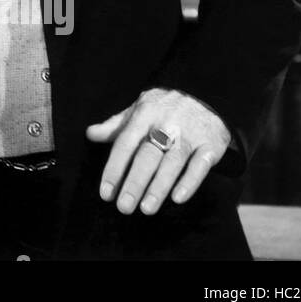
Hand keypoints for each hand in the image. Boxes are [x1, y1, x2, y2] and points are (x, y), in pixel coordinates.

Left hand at [86, 88, 230, 214]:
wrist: (206, 93)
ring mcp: (189, 135)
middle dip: (134, 182)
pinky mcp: (211, 145)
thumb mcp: (139, 108)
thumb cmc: (165, 106)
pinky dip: (190, 182)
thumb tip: (90, 134)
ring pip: (172, 163)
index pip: (125, 144)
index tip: (106, 193)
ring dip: (159, 187)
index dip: (114, 168)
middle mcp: (166, 125)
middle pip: (147, 156)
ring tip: (146, 208)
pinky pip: (200, 165)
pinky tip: (178, 198)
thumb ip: (116, 125)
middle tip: (124, 206)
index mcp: (144, 115)